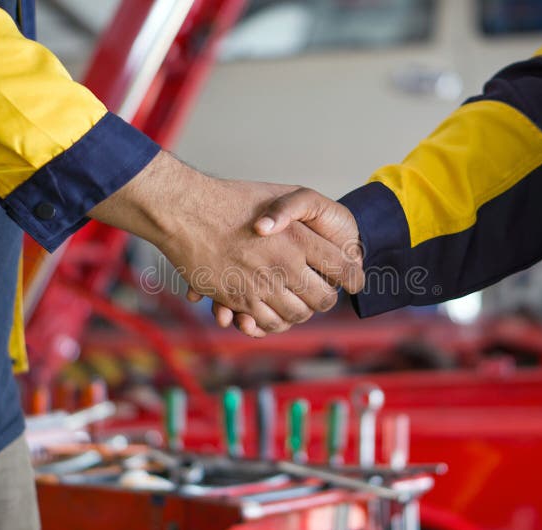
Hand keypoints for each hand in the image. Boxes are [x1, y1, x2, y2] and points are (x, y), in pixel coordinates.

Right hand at [89, 152, 361, 333]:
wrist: (187, 212)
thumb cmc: (231, 199)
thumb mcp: (278, 195)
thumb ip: (304, 215)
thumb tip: (325, 233)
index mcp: (299, 238)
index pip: (343, 268)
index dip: (354, 278)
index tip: (354, 281)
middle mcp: (284, 264)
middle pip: (323, 299)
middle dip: (327, 299)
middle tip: (324, 293)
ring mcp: (261, 285)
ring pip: (297, 315)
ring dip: (301, 313)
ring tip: (299, 304)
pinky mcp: (239, 300)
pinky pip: (266, 323)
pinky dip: (274, 323)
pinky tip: (274, 312)